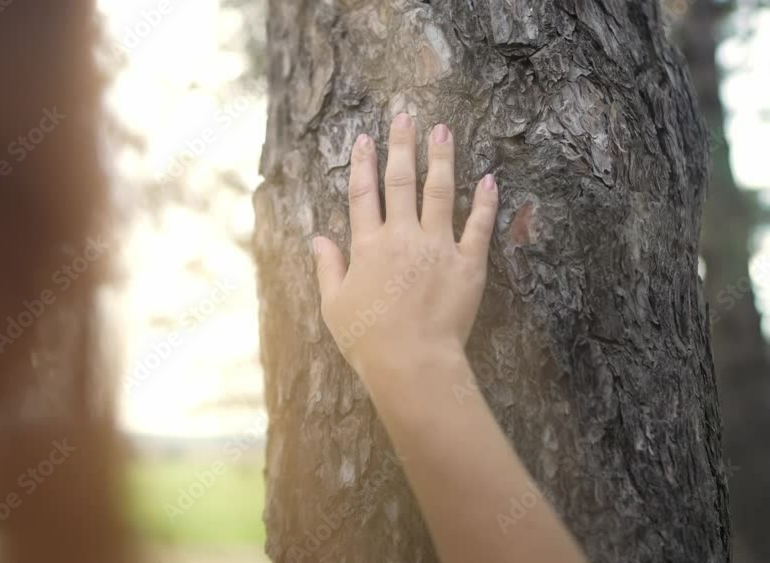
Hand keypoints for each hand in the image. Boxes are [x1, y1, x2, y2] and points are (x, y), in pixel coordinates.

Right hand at [313, 113, 498, 390]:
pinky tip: (488, 179)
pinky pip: (478, 226)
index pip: (363, 194)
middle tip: (405, 116)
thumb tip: (318, 240)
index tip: (366, 138)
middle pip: (400, 182)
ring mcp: (437, 247)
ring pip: (440, 192)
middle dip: (402, 146)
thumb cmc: (368, 340)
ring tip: (443, 131)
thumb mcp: (334, 305)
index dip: (364, 163)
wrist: (412, 363)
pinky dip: (485, 202)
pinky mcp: (468, 264)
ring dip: (441, 159)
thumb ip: (328, 267)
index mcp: (368, 247)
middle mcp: (402, 238)